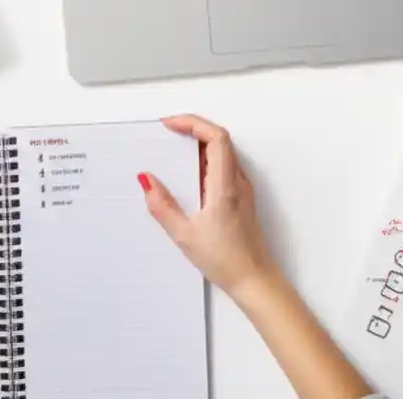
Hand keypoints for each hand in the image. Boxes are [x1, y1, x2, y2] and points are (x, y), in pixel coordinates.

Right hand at [139, 114, 279, 299]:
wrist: (255, 280)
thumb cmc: (225, 260)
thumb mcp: (184, 235)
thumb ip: (162, 206)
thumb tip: (146, 180)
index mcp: (225, 186)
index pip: (216, 137)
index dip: (192, 123)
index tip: (169, 124)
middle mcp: (237, 181)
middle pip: (219, 139)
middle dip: (192, 129)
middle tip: (166, 132)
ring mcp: (241, 188)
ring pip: (222, 152)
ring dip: (198, 144)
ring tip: (171, 151)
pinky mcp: (240, 197)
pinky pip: (223, 167)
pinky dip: (204, 160)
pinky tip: (186, 174)